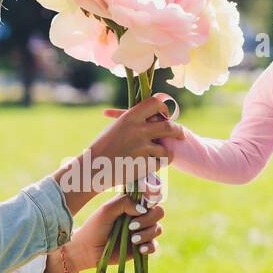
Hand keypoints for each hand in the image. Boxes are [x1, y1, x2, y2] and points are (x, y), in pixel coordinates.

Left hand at [45, 191, 165, 272]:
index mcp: (132, 204)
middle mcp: (139, 217)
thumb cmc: (95, 227)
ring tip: (132, 240)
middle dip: (149, 219)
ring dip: (147, 233)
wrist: (88, 250)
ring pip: (158, 229)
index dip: (152, 200)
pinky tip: (139, 249)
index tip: (145, 206)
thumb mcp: (107, 210)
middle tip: (132, 226)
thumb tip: (144, 209)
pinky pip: (154, 246)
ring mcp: (141, 232)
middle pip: (159, 212)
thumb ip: (124, 203)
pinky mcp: (141, 247)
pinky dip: (150, 247)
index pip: (151, 197)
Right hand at [52, 93, 182, 215]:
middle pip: (169, 126)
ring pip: (166, 150)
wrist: (93, 168)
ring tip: (157, 155)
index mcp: (130, 117)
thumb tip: (153, 117)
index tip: (166, 114)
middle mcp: (139, 130)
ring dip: (164, 153)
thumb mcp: (116, 127)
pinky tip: (148, 165)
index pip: (156, 103)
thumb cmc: (102, 147)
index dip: (164, 108)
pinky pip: (159, 164)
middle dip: (178, 131)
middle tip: (180, 134)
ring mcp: (143, 148)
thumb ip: (134, 121)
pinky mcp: (144, 164)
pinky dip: (156, 165)